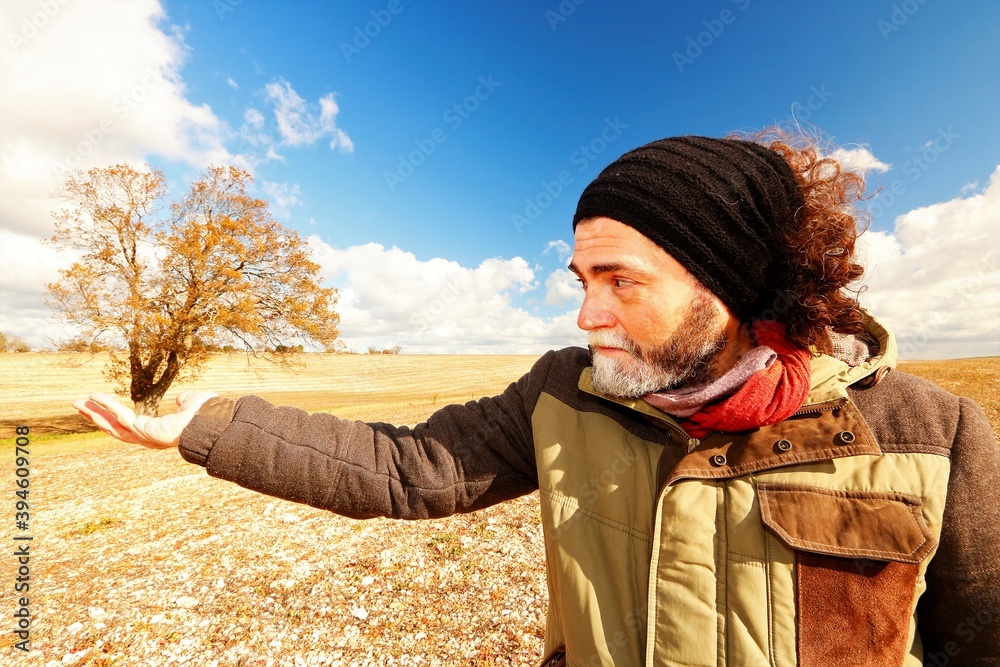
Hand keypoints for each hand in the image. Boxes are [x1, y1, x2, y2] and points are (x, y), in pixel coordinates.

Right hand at [73, 391, 218, 448]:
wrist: (216, 421)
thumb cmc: (208, 414)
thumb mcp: (191, 403)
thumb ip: (183, 402)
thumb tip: (180, 399)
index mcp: (156, 432)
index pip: (128, 426)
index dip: (112, 418)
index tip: (99, 410)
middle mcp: (147, 438)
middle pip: (114, 428)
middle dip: (95, 417)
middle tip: (78, 406)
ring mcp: (144, 437)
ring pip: (112, 424)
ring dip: (94, 413)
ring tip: (77, 403)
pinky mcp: (143, 431)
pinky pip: (120, 416)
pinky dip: (106, 406)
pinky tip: (93, 397)